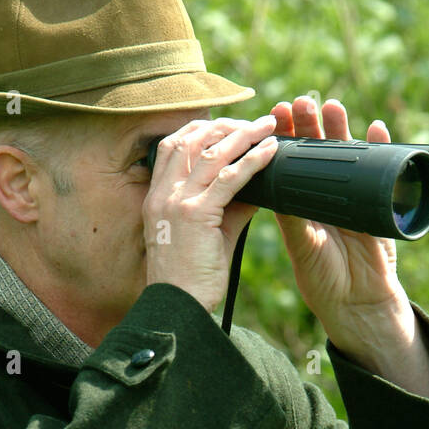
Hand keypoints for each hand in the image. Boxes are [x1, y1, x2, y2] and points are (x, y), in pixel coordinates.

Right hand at [143, 115, 277, 311]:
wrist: (178, 306)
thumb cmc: (192, 277)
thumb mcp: (206, 234)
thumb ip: (227, 206)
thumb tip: (255, 186)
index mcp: (157, 196)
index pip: (174, 145)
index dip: (202, 129)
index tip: (229, 126)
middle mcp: (163, 194)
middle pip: (192, 140)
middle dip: (226, 126)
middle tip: (255, 123)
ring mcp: (177, 202)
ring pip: (212, 153)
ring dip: (244, 134)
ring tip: (269, 126)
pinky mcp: (196, 215)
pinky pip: (229, 178)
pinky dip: (253, 161)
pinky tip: (271, 152)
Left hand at [268, 97, 413, 361]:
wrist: (358, 304)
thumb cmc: (324, 279)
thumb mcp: (303, 248)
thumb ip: (293, 220)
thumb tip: (277, 185)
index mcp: (302, 203)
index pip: (292, 163)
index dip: (284, 140)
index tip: (273, 116)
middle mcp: (327, 194)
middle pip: (319, 151)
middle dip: (310, 125)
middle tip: (299, 102)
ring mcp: (354, 196)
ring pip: (348, 154)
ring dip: (341, 128)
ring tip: (331, 105)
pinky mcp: (380, 203)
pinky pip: (382, 169)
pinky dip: (381, 148)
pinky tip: (376, 127)